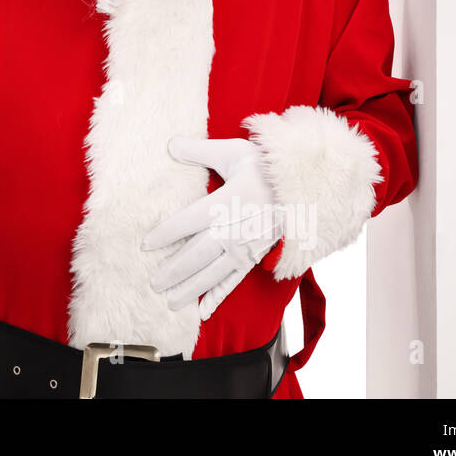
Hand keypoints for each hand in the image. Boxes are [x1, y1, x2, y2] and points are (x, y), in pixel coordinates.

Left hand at [142, 137, 282, 319]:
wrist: (309, 187)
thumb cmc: (268, 168)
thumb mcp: (233, 153)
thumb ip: (199, 150)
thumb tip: (169, 144)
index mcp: (223, 204)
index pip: (185, 223)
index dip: (164, 235)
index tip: (145, 245)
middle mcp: (232, 231)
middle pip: (194, 256)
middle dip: (172, 271)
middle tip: (151, 284)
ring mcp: (244, 248)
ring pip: (211, 274)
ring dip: (189, 289)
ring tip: (169, 302)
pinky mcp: (255, 258)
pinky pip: (233, 281)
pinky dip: (217, 297)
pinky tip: (203, 311)